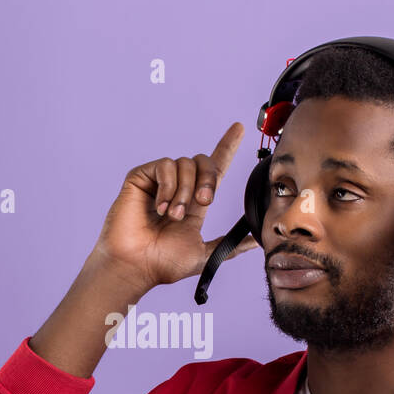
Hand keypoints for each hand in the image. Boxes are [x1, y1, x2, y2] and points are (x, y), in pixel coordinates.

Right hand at [94, 122, 260, 290]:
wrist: (137, 265)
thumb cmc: (163, 263)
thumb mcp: (206, 254)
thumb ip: (231, 245)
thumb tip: (256, 241)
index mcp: (194, 202)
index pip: (214, 169)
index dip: (227, 147)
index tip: (240, 128)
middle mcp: (178, 188)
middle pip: (203, 161)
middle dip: (208, 179)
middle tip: (203, 202)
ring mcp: (158, 182)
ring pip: (185, 164)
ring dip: (185, 191)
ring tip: (172, 215)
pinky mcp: (141, 177)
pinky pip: (165, 166)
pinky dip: (168, 186)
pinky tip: (159, 207)